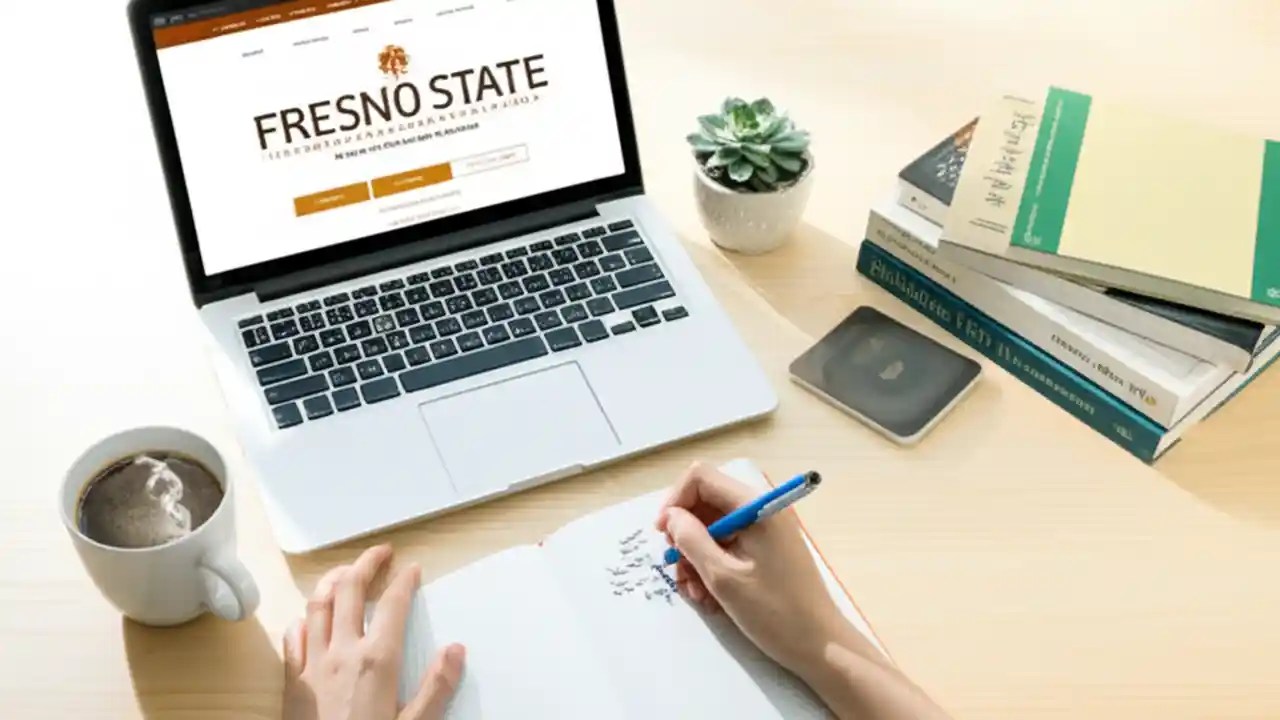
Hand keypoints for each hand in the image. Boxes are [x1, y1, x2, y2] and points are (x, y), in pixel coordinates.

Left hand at [283, 545, 466, 719]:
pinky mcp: (292, 682)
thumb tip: (456, 650)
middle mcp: (341, 653)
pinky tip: (310, 617)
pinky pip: (293, 637)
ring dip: (331, 580)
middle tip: (380, 553)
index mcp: (377, 661)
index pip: (392, 604)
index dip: (403, 580)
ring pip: (316, 604)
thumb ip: (437, 688)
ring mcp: (311, 664)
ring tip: (346, 571)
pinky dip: (304, 617)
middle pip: (349, 589)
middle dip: (365, 563)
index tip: (412, 569)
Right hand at [655, 463, 862, 674]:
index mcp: (756, 506)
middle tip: (678, 570)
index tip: (663, 535)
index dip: (676, 501)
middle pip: (706, 503)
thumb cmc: (775, 612)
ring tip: (696, 593)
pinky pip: (729, 546)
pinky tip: (710, 596)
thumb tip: (672, 517)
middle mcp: (762, 509)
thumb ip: (692, 540)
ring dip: (696, 557)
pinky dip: (713, 566)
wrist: (820, 646)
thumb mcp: (724, 577)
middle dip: (686, 535)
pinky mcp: (767, 550)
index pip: (702, 477)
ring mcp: (766, 530)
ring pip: (714, 528)